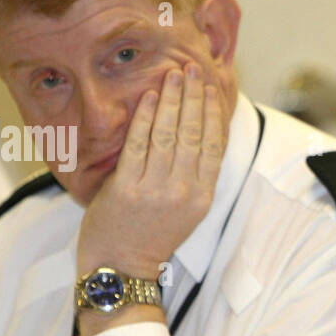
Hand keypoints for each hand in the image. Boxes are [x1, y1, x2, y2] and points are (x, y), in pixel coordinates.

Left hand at [77, 63, 225, 282]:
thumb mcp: (186, 212)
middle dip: (194, 96)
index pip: (214, 146)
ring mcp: (156, 188)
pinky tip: (150, 96)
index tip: (211, 89)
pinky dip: (145, 117)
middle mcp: (183, 191)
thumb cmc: (152, 237)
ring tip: (174, 74)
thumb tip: (199, 138)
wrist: (122, 266)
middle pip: (194, 133)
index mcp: (202, 197)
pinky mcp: (128, 186)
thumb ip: (193, 177)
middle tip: (193, 69)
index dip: (214, 113)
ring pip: (169, 134)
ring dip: (173, 99)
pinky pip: (139, 143)